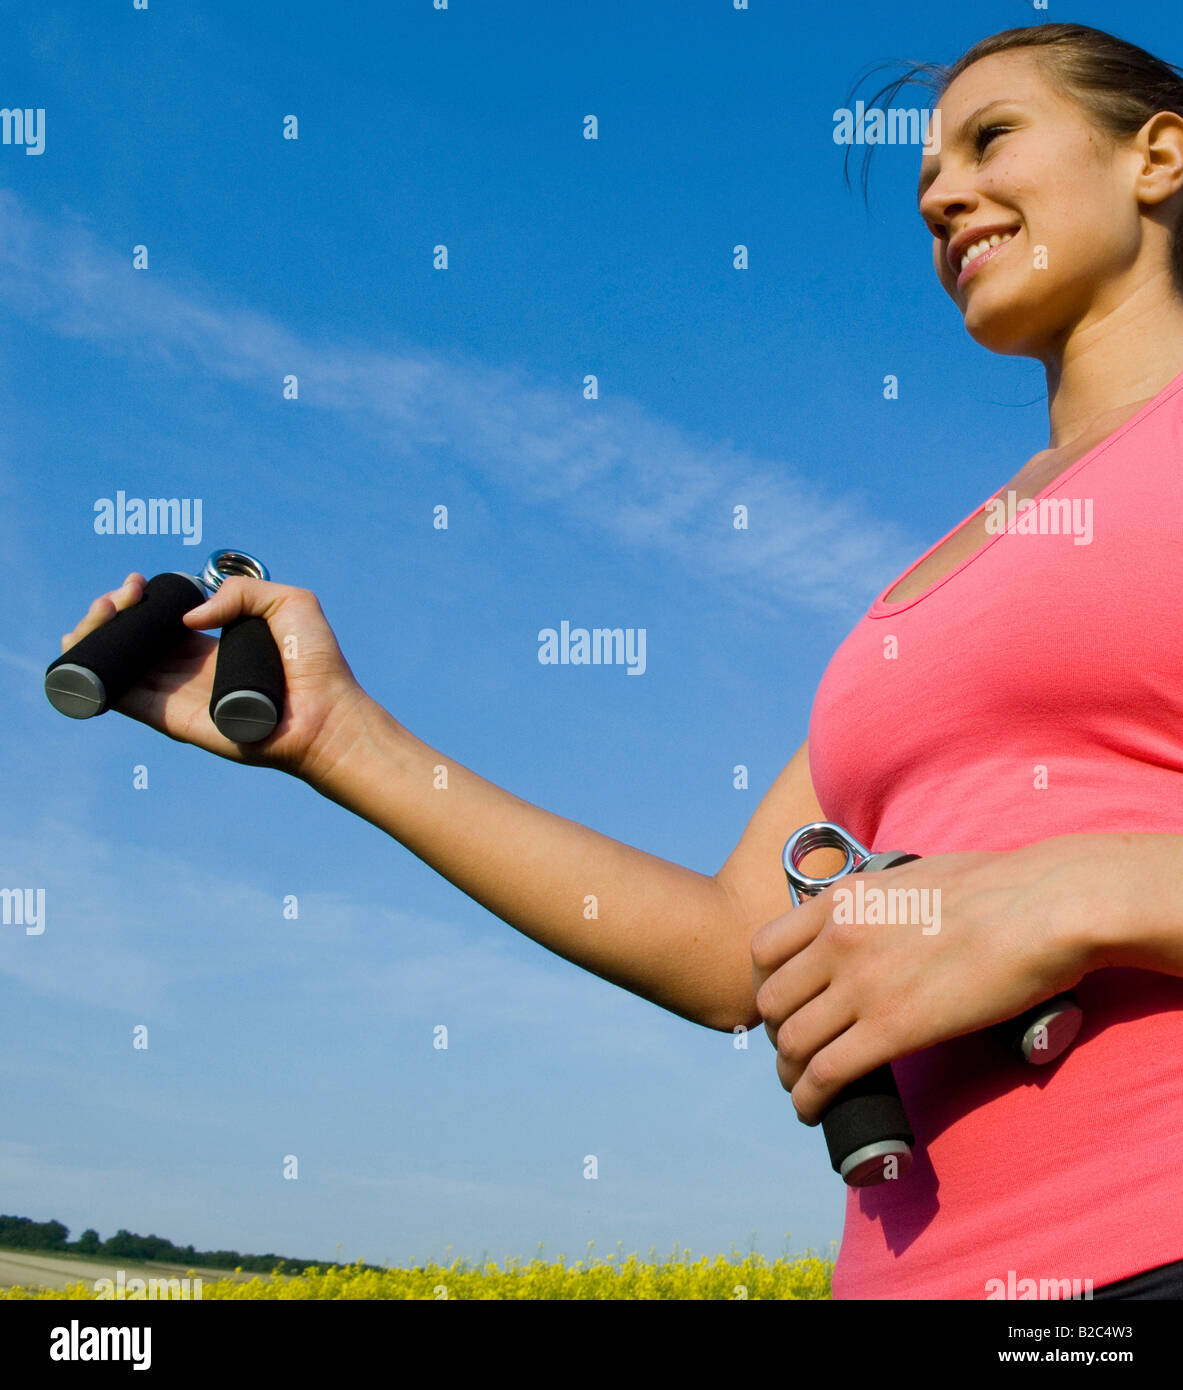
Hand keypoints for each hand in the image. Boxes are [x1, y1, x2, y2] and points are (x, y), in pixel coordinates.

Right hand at [59, 571, 369, 778]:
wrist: (327, 713)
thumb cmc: (317, 663)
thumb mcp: (289, 603)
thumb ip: (241, 592)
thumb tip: (190, 618)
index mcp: (212, 647)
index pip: (158, 625)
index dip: (139, 603)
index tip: (135, 584)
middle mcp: (190, 674)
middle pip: (131, 644)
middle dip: (110, 615)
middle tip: (116, 598)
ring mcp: (179, 698)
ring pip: (119, 669)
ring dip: (94, 640)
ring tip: (97, 615)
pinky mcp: (174, 721)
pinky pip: (125, 702)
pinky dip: (95, 682)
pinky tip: (80, 654)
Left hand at [750, 837, 1103, 1124]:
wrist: (1044, 906)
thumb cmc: (998, 887)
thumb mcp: (912, 877)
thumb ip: (878, 901)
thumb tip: (879, 918)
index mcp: (842, 899)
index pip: (764, 948)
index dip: (767, 984)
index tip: (786, 1005)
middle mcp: (838, 939)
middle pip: (771, 1000)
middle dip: (777, 1032)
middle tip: (798, 1051)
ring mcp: (862, 984)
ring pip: (792, 1042)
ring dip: (791, 1073)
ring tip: (802, 1088)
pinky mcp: (894, 1028)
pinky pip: (827, 1073)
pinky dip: (811, 1099)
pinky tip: (813, 1111)